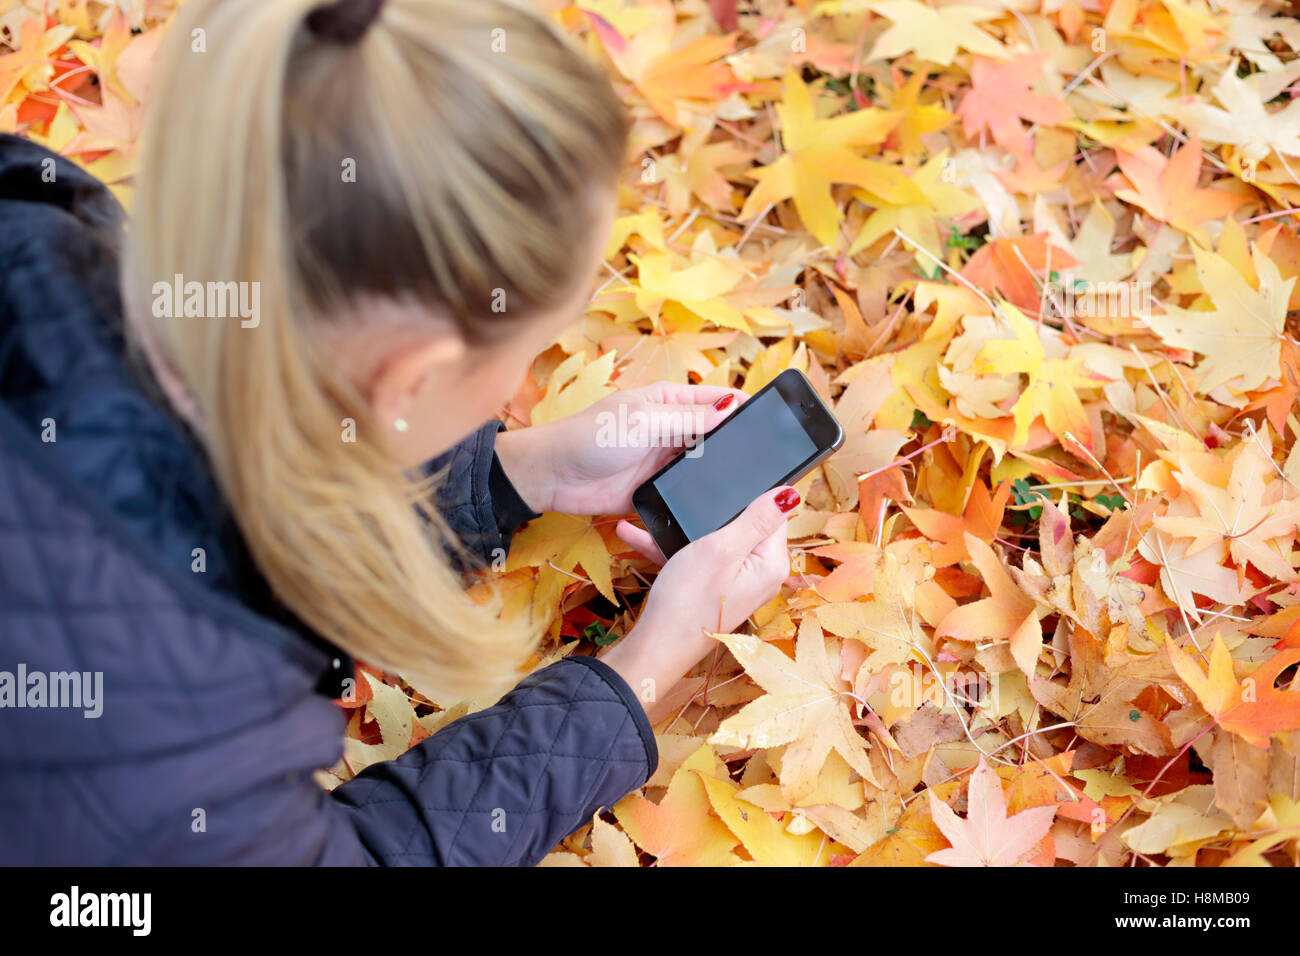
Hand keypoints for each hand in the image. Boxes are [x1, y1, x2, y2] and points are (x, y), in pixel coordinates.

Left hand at [493, 382, 747, 515]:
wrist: (553, 477)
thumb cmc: (590, 436)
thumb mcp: (643, 420)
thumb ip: (688, 417)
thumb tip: (731, 406)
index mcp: (669, 401)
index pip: (718, 400)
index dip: (745, 408)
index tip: (775, 421)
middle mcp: (672, 429)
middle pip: (718, 434)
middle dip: (740, 443)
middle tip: (771, 458)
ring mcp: (666, 461)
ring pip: (706, 465)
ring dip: (723, 472)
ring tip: (754, 482)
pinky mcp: (658, 490)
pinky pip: (688, 491)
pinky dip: (703, 494)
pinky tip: (723, 503)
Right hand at [599, 486, 798, 723]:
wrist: (657, 647)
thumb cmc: (689, 600)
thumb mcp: (722, 548)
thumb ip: (757, 519)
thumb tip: (789, 493)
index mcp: (772, 563)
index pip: (772, 515)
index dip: (747, 498)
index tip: (721, 488)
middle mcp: (760, 574)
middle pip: (743, 527)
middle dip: (711, 513)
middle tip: (682, 501)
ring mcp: (737, 584)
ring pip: (714, 542)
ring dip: (683, 530)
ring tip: (652, 518)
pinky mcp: (714, 592)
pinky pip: (699, 561)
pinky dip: (674, 549)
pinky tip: (639, 537)